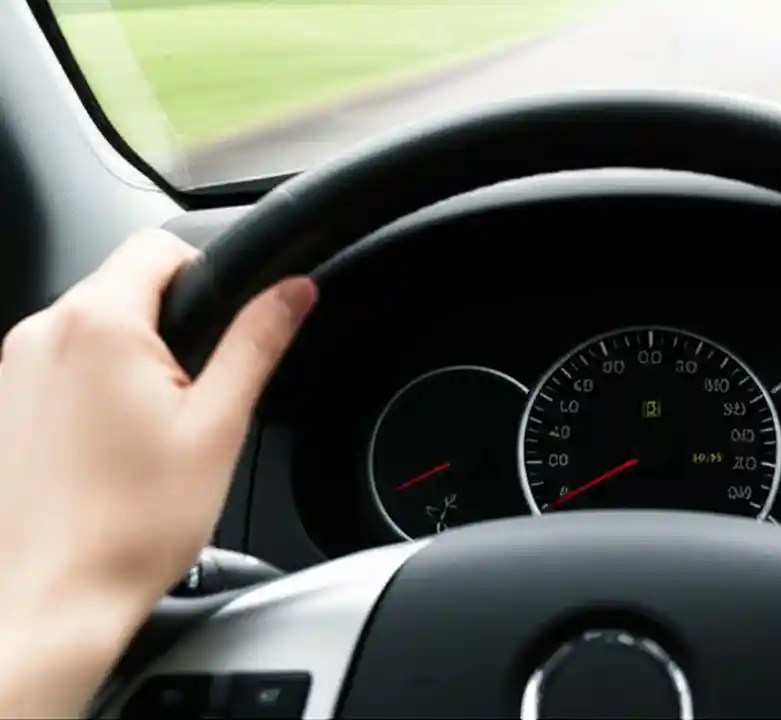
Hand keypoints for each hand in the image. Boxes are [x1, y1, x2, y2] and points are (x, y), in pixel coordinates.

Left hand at [0, 230, 315, 715]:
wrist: (54, 599)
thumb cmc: (132, 525)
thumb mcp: (219, 424)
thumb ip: (258, 342)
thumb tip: (294, 291)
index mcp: (99, 325)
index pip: (159, 246)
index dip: (206, 274)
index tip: (224, 326)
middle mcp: (42, 334)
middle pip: (123, 284)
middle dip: (169, 324)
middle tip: (192, 398)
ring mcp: (11, 369)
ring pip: (91, 327)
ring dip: (130, 358)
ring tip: (151, 433)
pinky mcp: (2, 402)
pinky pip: (59, 365)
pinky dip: (93, 388)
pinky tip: (112, 450)